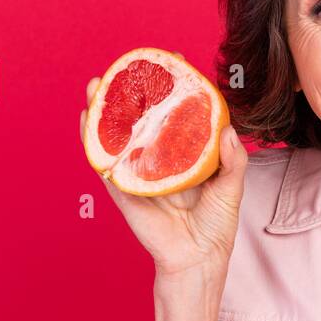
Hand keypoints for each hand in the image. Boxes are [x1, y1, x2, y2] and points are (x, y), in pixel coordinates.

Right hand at [79, 73, 247, 278]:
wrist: (198, 259)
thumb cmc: (217, 225)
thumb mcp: (232, 187)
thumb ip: (234, 159)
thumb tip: (227, 128)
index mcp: (185, 154)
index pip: (177, 113)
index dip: (175, 87)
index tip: (175, 61)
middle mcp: (159, 158)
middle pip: (142, 118)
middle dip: (131, 91)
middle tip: (128, 64)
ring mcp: (139, 172)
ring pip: (118, 135)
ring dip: (104, 109)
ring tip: (97, 85)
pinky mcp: (124, 190)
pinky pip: (106, 163)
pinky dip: (94, 142)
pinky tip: (87, 119)